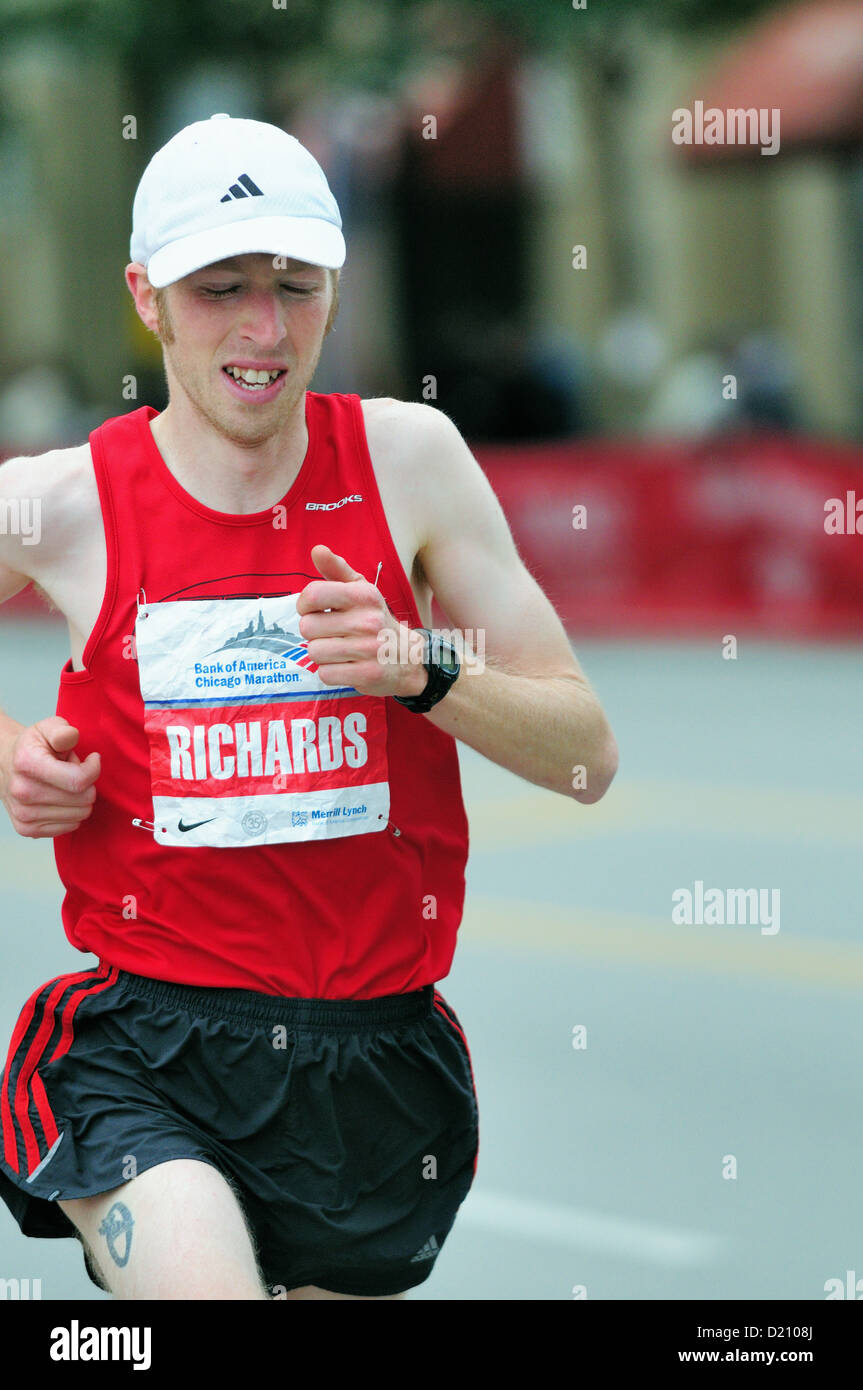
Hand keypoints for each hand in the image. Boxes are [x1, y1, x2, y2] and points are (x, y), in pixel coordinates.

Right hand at [0, 716, 100, 837]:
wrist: (5, 764)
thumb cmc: (34, 746)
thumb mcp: (48, 728)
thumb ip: (62, 731)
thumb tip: (71, 737)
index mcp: (27, 763)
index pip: (78, 780)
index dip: (94, 769)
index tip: (93, 759)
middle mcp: (22, 791)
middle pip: (83, 800)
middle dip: (86, 784)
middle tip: (71, 772)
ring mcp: (22, 813)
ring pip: (80, 815)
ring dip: (78, 799)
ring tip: (63, 785)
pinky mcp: (26, 829)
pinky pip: (69, 827)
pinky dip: (71, 814)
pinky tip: (59, 800)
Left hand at [296, 545, 427, 697]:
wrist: (409, 659)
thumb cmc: (375, 621)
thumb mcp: (361, 591)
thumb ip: (337, 570)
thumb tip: (317, 550)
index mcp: (364, 596)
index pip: (313, 594)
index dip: (304, 605)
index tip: (313, 610)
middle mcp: (367, 621)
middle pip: (308, 627)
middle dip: (313, 633)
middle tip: (331, 634)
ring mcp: (368, 649)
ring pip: (314, 652)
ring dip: (321, 654)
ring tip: (339, 650)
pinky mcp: (367, 674)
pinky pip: (325, 674)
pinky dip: (330, 672)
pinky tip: (345, 666)